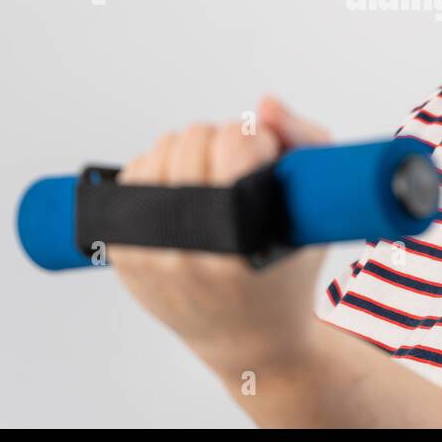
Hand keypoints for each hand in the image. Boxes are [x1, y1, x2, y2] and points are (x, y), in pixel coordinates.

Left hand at [107, 95, 331, 375]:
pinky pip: (129, 181)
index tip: (265, 157)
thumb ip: (304, 140)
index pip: (236, 141)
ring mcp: (152, 255)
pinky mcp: (124, 256)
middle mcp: (193, 251)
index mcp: (246, 240)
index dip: (256, 137)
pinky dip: (154, 170)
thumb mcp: (317, 206)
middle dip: (220, 139)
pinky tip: (179, 187)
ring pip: (158, 153)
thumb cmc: (287, 265)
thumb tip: (262, 105)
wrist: (249, 337)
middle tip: (238, 165)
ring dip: (185, 150)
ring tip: (209, 175)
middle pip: (194, 140)